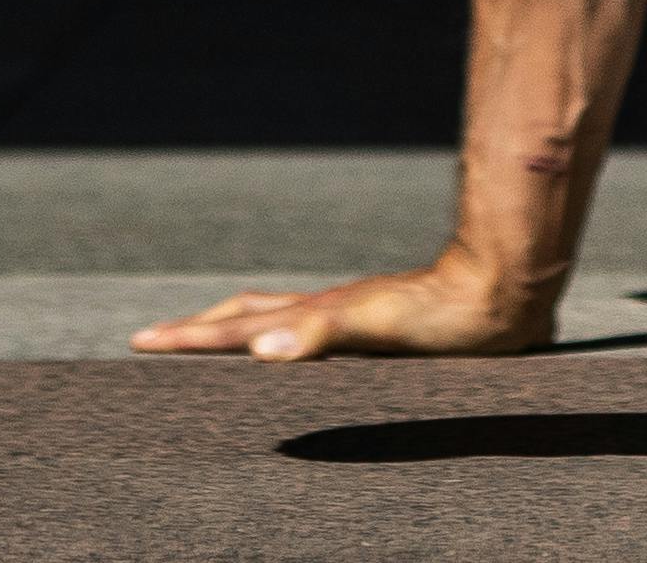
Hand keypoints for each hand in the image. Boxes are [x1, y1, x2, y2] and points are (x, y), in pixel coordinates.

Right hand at [129, 246, 553, 361]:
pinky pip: (314, 336)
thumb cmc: (444, 314)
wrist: (505, 290)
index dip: (190, 338)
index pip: (237, 328)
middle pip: (248, 317)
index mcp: (315, 316)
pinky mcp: (380, 327)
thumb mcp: (376, 324)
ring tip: (215, 341)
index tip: (140, 342)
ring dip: (240, 331)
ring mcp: (352, 317)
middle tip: (156, 340)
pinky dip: (287, 342)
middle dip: (200, 330)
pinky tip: (301, 356)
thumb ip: (318, 334)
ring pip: (280, 323)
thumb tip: (259, 348)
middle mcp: (327, 314)